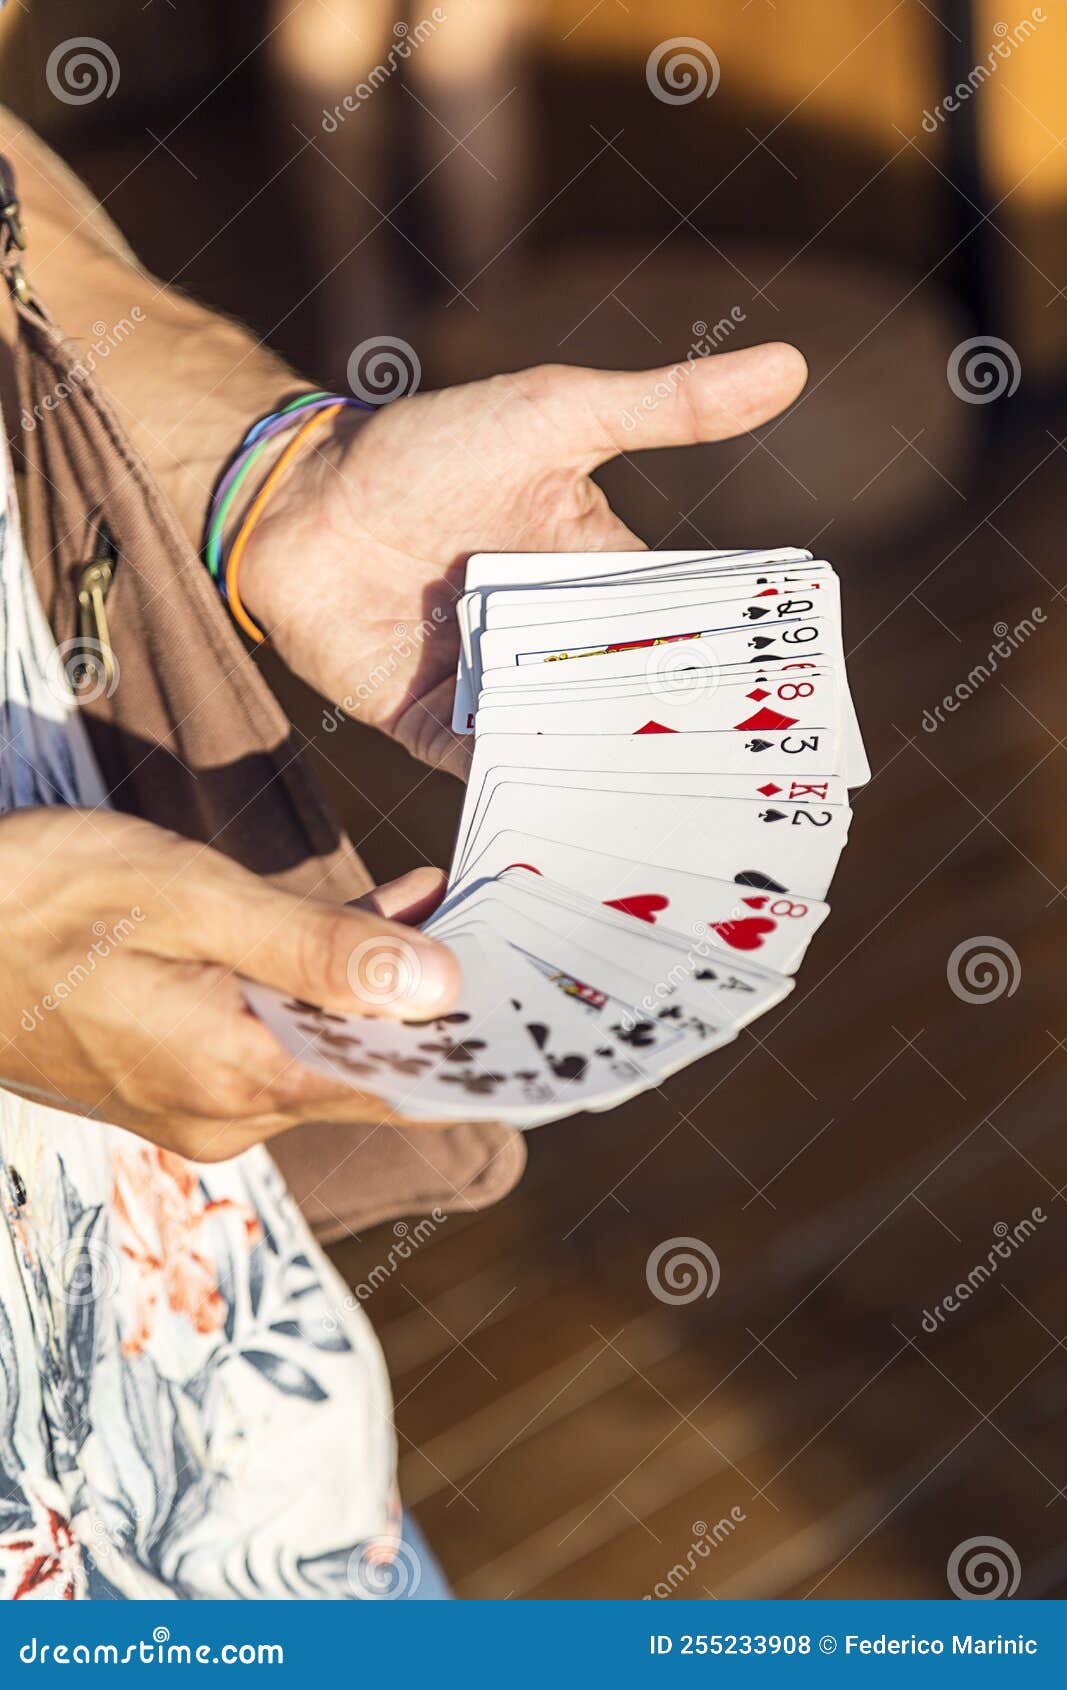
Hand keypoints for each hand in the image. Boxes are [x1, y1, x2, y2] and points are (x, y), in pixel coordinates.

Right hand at [0, 808, 462, 1160]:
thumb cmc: (35, 901)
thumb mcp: (189, 900)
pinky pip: (272, 1037)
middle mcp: (226, 1111)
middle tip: (505, 925)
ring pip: (321, 1045)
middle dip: (437, 1002)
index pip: (402, 1089)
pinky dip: (319, 985)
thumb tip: (438, 988)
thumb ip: (316, 947)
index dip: (481, 1052)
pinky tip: (363, 921)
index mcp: (239, 1078)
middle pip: (368, 1065)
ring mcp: (193, 1100)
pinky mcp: (168, 1073)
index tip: (548, 1009)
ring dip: (378, 982)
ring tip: (440, 905)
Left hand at [238, 342, 806, 772]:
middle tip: (748, 783)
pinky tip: (573, 825)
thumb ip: (667, 407)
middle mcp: (559, 644)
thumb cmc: (429, 449)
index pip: (685, 628)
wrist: (300, 501)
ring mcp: (502, 694)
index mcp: (601, 576)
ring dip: (613, 775)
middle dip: (682, 736)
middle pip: (636, 702)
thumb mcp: (558, 417)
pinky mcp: (442, 733)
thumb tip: (792, 365)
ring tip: (677, 825)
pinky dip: (530, 795)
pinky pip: (495, 776)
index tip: (795, 703)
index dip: (736, 662)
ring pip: (574, 749)